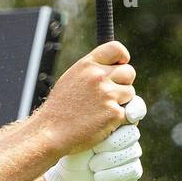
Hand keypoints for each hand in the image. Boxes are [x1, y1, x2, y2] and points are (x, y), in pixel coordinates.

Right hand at [36, 41, 138, 156]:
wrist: (51, 132)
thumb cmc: (60, 108)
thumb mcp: (72, 79)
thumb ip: (92, 72)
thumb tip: (116, 69)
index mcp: (87, 65)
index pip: (116, 49)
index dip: (122, 58)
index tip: (121, 66)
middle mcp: (98, 76)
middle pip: (129, 73)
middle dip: (124, 84)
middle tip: (110, 95)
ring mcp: (108, 95)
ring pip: (131, 94)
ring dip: (122, 103)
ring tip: (102, 111)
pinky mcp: (114, 113)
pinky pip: (129, 114)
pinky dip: (120, 120)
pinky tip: (103, 123)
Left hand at [43, 116, 144, 180]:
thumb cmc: (72, 154)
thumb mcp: (82, 134)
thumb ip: (99, 120)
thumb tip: (116, 109)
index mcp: (115, 120)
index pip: (135, 108)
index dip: (136, 109)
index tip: (130, 116)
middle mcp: (126, 135)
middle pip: (132, 133)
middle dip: (112, 143)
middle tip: (94, 150)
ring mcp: (131, 152)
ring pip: (132, 152)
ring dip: (108, 160)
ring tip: (92, 166)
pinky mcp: (133, 171)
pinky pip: (132, 169)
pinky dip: (112, 174)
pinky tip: (98, 177)